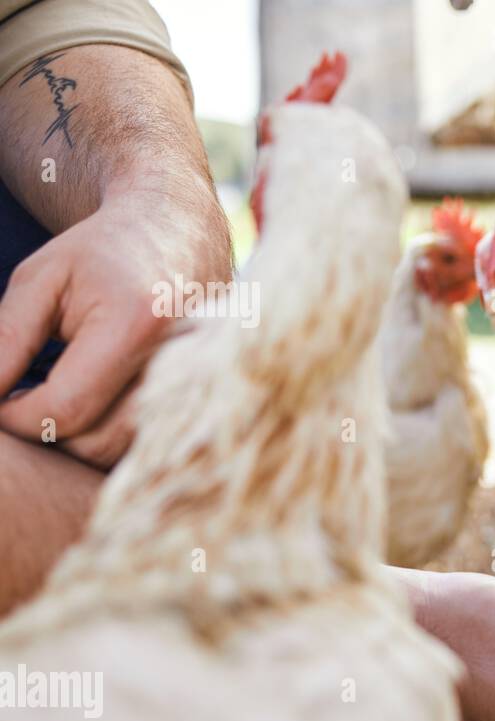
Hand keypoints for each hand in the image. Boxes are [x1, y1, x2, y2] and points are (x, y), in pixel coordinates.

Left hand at [0, 185, 229, 468]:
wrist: (183, 232)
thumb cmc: (105, 252)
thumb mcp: (41, 280)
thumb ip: (8, 339)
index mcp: (136, 325)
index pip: (64, 410)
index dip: (16, 417)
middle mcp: (181, 363)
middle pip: (95, 443)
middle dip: (47, 431)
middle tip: (24, 399)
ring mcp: (205, 385)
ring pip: (123, 452)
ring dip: (80, 439)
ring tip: (60, 398)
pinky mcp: (211, 399)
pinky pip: (148, 443)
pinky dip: (113, 437)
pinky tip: (97, 405)